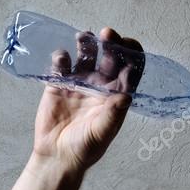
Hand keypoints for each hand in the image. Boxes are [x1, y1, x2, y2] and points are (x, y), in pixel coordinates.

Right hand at [30, 26, 144, 173]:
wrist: (56, 156)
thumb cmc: (85, 148)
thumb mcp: (101, 133)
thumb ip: (112, 114)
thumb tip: (126, 96)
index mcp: (116, 94)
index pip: (130, 69)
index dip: (132, 54)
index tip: (129, 44)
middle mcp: (100, 84)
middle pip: (110, 56)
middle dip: (111, 42)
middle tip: (107, 33)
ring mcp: (80, 81)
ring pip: (86, 54)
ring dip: (87, 43)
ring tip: (84, 36)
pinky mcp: (59, 83)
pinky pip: (61, 64)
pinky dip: (61, 57)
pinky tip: (62, 58)